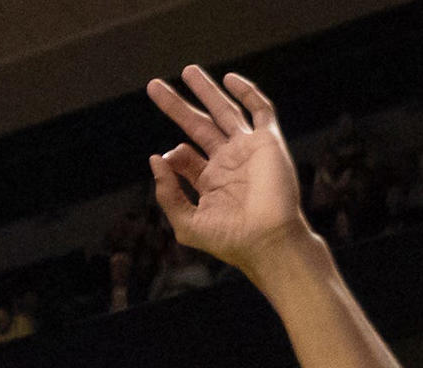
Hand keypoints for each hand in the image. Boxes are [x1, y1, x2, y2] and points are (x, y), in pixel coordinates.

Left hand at [146, 65, 307, 271]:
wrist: (269, 241)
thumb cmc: (231, 240)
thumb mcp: (188, 223)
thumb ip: (167, 194)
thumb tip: (156, 158)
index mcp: (211, 182)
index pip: (186, 156)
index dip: (173, 154)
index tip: (166, 158)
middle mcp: (229, 162)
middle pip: (199, 125)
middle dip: (178, 106)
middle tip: (153, 87)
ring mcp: (248, 149)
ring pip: (225, 111)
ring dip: (206, 91)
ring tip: (187, 71)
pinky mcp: (268, 141)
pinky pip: (260, 109)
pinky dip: (247, 93)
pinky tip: (229, 80)